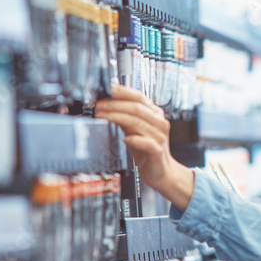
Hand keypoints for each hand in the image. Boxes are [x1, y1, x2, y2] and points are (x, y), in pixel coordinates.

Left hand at [95, 85, 195, 210]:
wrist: (160, 171)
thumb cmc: (146, 150)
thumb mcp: (134, 130)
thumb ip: (125, 118)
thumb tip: (107, 105)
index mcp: (155, 114)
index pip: (139, 97)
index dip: (124, 92)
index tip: (109, 89)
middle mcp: (159, 122)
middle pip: (136, 108)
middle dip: (115, 106)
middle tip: (100, 106)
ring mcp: (160, 136)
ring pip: (138, 123)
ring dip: (117, 118)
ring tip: (103, 117)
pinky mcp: (157, 151)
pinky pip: (146, 142)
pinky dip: (134, 139)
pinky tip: (125, 138)